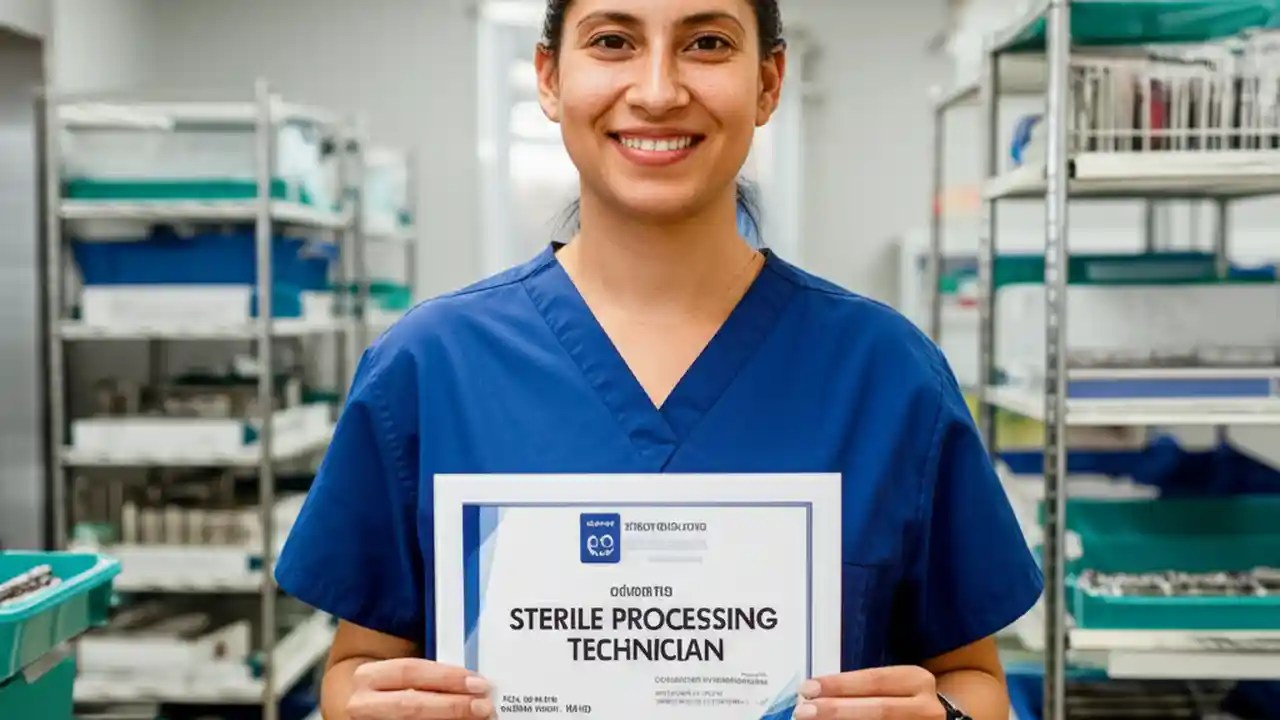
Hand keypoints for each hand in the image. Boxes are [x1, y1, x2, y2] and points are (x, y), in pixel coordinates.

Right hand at [348, 658, 491, 719]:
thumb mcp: (399, 676)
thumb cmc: (389, 690)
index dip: (446, 677)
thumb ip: (429, 677)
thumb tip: (472, 683)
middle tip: (482, 706)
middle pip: (411, 705)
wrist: (365, 708)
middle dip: (451, 706)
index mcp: (368, 677)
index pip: (409, 671)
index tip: (476, 683)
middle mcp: (363, 704)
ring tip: (477, 718)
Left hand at [794, 666, 944, 719]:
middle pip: (879, 709)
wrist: (937, 718)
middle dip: (837, 710)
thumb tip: (816, 694)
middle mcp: (926, 707)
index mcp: (916, 680)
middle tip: (803, 711)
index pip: (874, 681)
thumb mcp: (892, 684)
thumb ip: (861, 688)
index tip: (808, 688)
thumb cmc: (904, 697)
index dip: (839, 685)